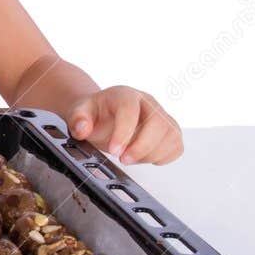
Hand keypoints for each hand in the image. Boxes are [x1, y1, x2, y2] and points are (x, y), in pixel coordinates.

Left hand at [68, 85, 182, 164]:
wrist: (104, 114)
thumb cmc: (96, 113)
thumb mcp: (79, 113)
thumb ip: (78, 119)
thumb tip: (82, 129)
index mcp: (125, 95)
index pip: (130, 110)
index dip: (124, 132)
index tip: (114, 151)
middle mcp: (148, 103)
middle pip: (157, 123)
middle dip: (141, 147)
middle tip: (123, 159)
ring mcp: (162, 116)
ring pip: (171, 136)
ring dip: (151, 154)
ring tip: (130, 158)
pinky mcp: (170, 131)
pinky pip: (177, 147)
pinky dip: (163, 157)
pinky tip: (144, 157)